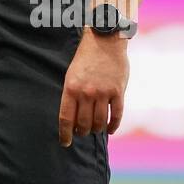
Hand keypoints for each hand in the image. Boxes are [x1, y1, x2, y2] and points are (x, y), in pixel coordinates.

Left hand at [57, 29, 128, 146]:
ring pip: (99, 122)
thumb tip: (72, 118)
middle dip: (82, 132)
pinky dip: (113, 126)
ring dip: (96, 129)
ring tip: (95, 129)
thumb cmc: (86, 59)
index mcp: (71, 88)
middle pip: (83, 123)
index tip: (65, 142)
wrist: (104, 41)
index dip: (65, 133)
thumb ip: (72, 95)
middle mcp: (86, 92)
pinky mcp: (118, 92)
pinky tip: (110, 129)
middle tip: (82, 132)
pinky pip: (116, 116)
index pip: (66, 118)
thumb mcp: (72, 75)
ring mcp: (103, 93)